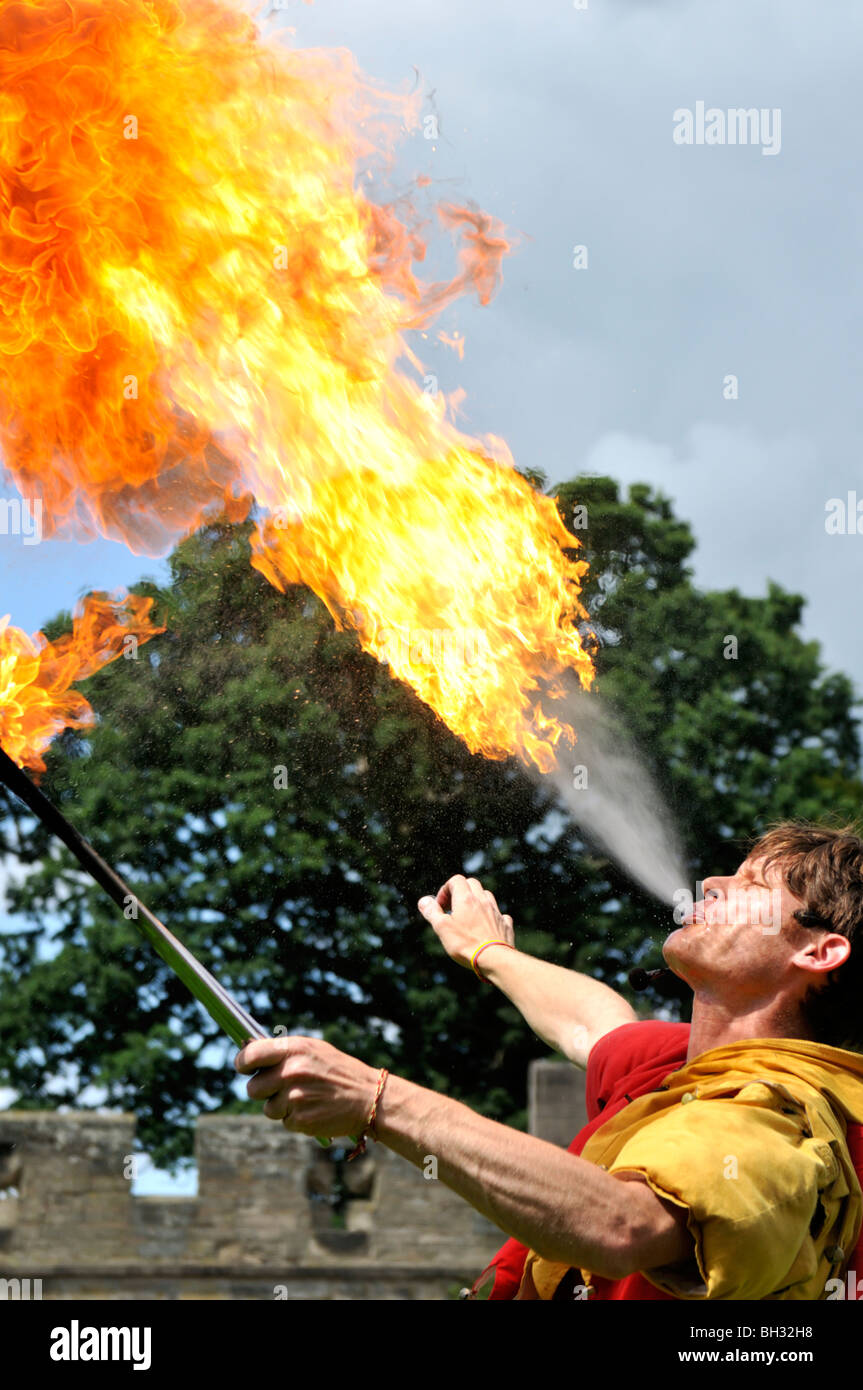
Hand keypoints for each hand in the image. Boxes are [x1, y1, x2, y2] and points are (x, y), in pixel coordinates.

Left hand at [234, 1035, 379, 1137]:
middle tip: (281, 1087)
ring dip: (281, 1106)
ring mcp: (295, 1098)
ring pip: (268, 1108)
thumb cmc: (338, 1071)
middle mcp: (291, 1072)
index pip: (251, 1055)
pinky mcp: (300, 1120)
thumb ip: (284, 1052)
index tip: (243, 1067)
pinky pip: (285, 1122)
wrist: (368, 1097)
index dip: (242, 1063)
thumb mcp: (313, 1050)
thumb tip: (249, 1054)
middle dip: (263, 1090)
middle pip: (253, 1088)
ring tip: (305, 1098)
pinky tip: (313, 1109)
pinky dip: (296, 1118)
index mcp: (294, 1050)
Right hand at [418, 874, 514, 968]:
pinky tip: (486, 926)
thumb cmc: (466, 944)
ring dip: (476, 901)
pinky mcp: (505, 925)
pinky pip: (499, 914)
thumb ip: (432, 912)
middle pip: (472, 883)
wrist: (494, 959)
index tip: (441, 906)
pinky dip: (491, 916)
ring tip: (468, 917)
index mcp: (466, 899)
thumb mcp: (442, 928)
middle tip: (452, 908)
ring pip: (486, 896)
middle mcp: (483, 901)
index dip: (445, 889)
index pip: (456, 880)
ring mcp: (496, 912)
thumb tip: (423, 901)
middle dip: (461, 891)